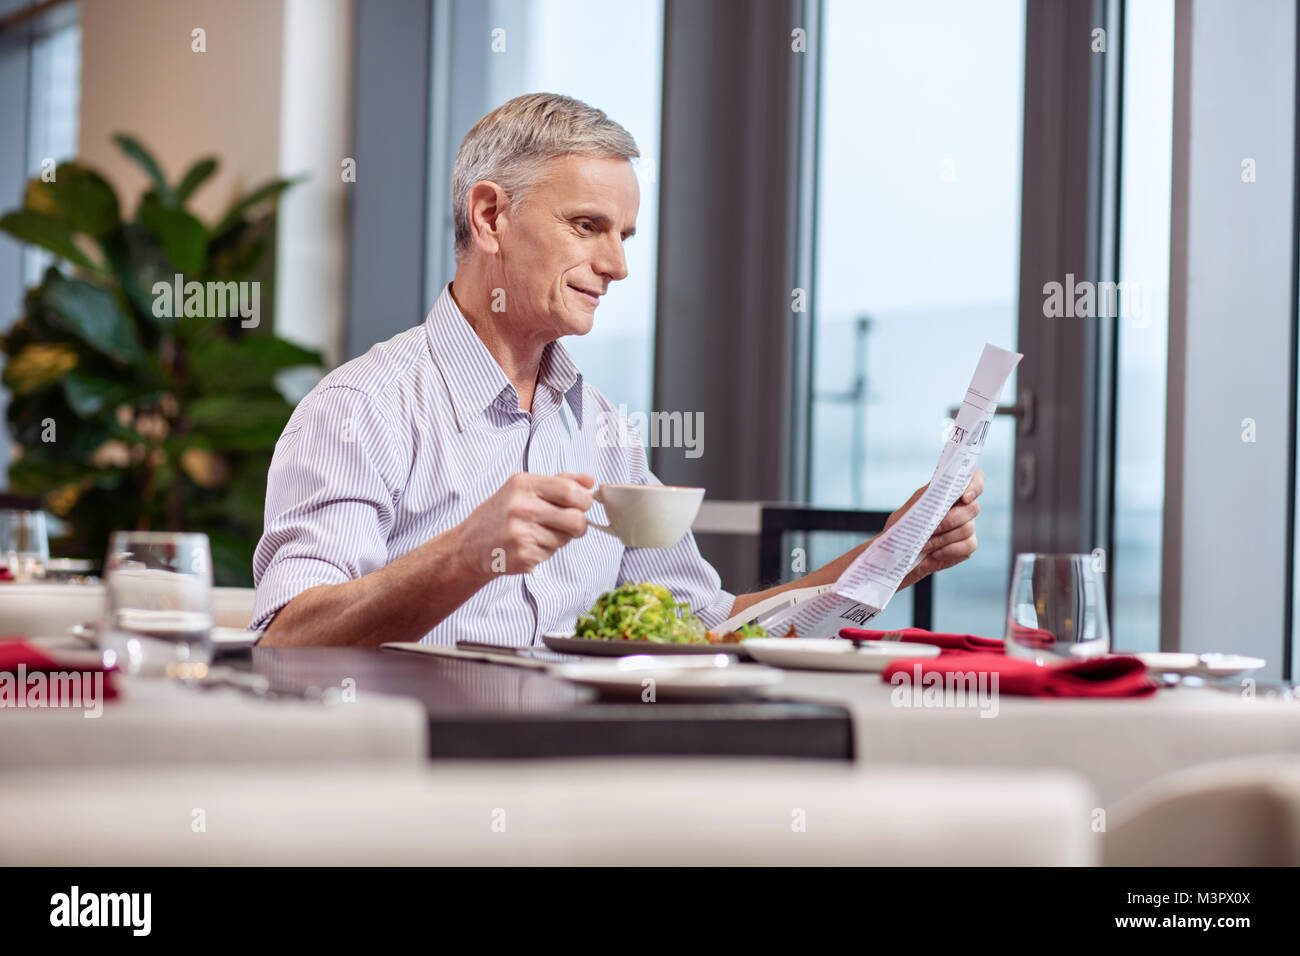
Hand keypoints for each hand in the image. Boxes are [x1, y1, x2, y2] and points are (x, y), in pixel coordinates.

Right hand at [454, 472, 594, 575]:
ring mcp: (522, 533)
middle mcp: (522, 508)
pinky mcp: (524, 556)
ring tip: (539, 533)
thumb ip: (558, 482)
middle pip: (575, 518)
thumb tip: (589, 481)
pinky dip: (546, 551)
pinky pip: (552, 553)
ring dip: (560, 538)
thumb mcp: (522, 489)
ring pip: (566, 538)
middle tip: (569, 524)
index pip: (571, 491)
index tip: (582, 503)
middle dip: (579, 524)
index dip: (584, 499)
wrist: (468, 546)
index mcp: (523, 485)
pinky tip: (529, 545)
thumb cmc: (498, 515)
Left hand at [889, 468, 984, 589]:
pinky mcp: (967, 546)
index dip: (975, 485)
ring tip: (924, 545)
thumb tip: (935, 492)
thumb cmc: (902, 530)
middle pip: (973, 508)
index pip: (974, 478)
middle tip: (929, 530)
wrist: (898, 554)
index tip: (964, 497)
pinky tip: (934, 554)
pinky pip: (968, 546)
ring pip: (968, 529)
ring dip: (943, 538)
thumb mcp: (906, 512)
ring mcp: (967, 527)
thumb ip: (922, 501)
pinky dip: (948, 551)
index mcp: (948, 493)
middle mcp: (962, 508)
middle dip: (949, 520)